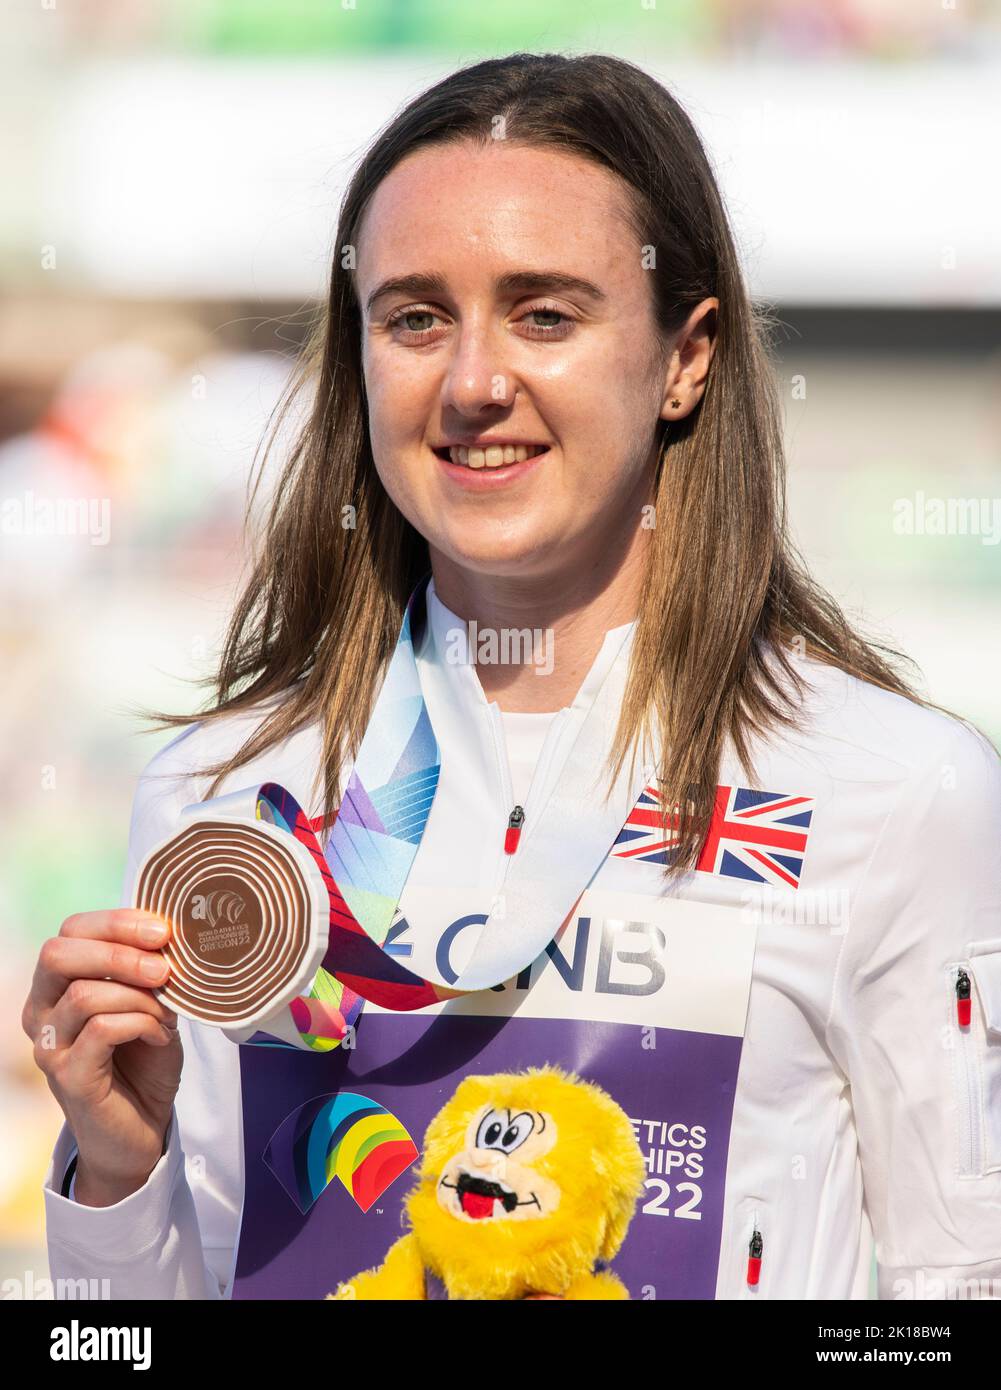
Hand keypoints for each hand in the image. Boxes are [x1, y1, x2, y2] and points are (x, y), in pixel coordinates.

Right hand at [23, 909, 181, 1205]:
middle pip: (58, 954)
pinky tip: (159, 1035)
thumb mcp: (151, 1004)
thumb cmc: (144, 1060)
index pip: (70, 931)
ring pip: (84, 994)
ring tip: (165, 1013)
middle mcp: (41, 1013)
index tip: (162, 930)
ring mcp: (50, 1047)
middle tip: (164, 967)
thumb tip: (169, 935)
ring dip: (138, 996)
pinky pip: (101, 1030)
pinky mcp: (68, 1077)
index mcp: (57, 986)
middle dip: (119, 952)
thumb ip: (150, 972)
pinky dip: (140, 1024)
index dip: (116, 922)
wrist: (142, 1129)